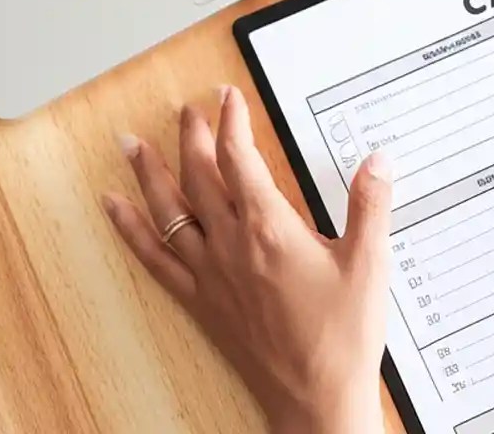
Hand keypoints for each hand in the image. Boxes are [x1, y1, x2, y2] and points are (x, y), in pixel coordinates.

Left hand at [103, 86, 391, 433]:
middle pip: (200, 177)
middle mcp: (232, 247)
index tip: (228, 98)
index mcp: (270, 230)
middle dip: (192, 136)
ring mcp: (211, 274)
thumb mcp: (369, 263)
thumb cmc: (341, 337)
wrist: (315, 396)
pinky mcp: (201, 301)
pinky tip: (115, 210)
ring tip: (131, 144)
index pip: (241, 160)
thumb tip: (377, 161)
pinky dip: (130, 229)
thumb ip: (371, 205)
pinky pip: (154, 257)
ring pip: (170, 211)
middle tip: (187, 109)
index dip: (232, 122)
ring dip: (149, 173)